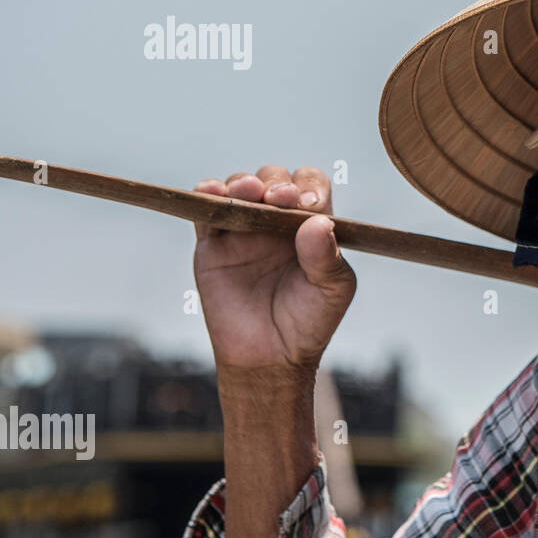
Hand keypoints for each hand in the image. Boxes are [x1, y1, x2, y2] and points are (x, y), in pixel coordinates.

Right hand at [192, 165, 355, 379]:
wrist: (270, 356)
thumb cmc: (308, 321)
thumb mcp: (332, 290)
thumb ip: (327, 257)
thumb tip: (318, 221)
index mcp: (311, 226)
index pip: (312, 189)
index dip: (310, 188)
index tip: (308, 204)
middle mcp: (277, 222)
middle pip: (275, 180)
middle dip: (277, 183)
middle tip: (279, 199)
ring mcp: (243, 230)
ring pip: (239, 188)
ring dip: (243, 183)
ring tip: (247, 191)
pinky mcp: (212, 243)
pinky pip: (204, 211)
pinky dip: (204, 194)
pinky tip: (210, 191)